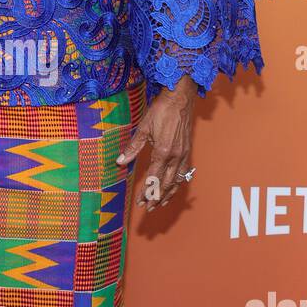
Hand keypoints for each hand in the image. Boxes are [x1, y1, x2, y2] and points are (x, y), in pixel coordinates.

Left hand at [116, 77, 196, 209]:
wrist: (180, 98)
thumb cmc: (161, 110)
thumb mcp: (144, 128)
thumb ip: (133, 147)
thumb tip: (120, 161)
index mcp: (163, 152)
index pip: (153, 178)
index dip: (146, 191)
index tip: (140, 201)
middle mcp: (175, 156)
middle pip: (165, 183)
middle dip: (156, 197)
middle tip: (149, 208)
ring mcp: (183, 154)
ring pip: (177, 180)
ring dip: (168, 194)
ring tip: (161, 204)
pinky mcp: (187, 150)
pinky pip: (184, 172)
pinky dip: (178, 183)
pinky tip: (174, 187)